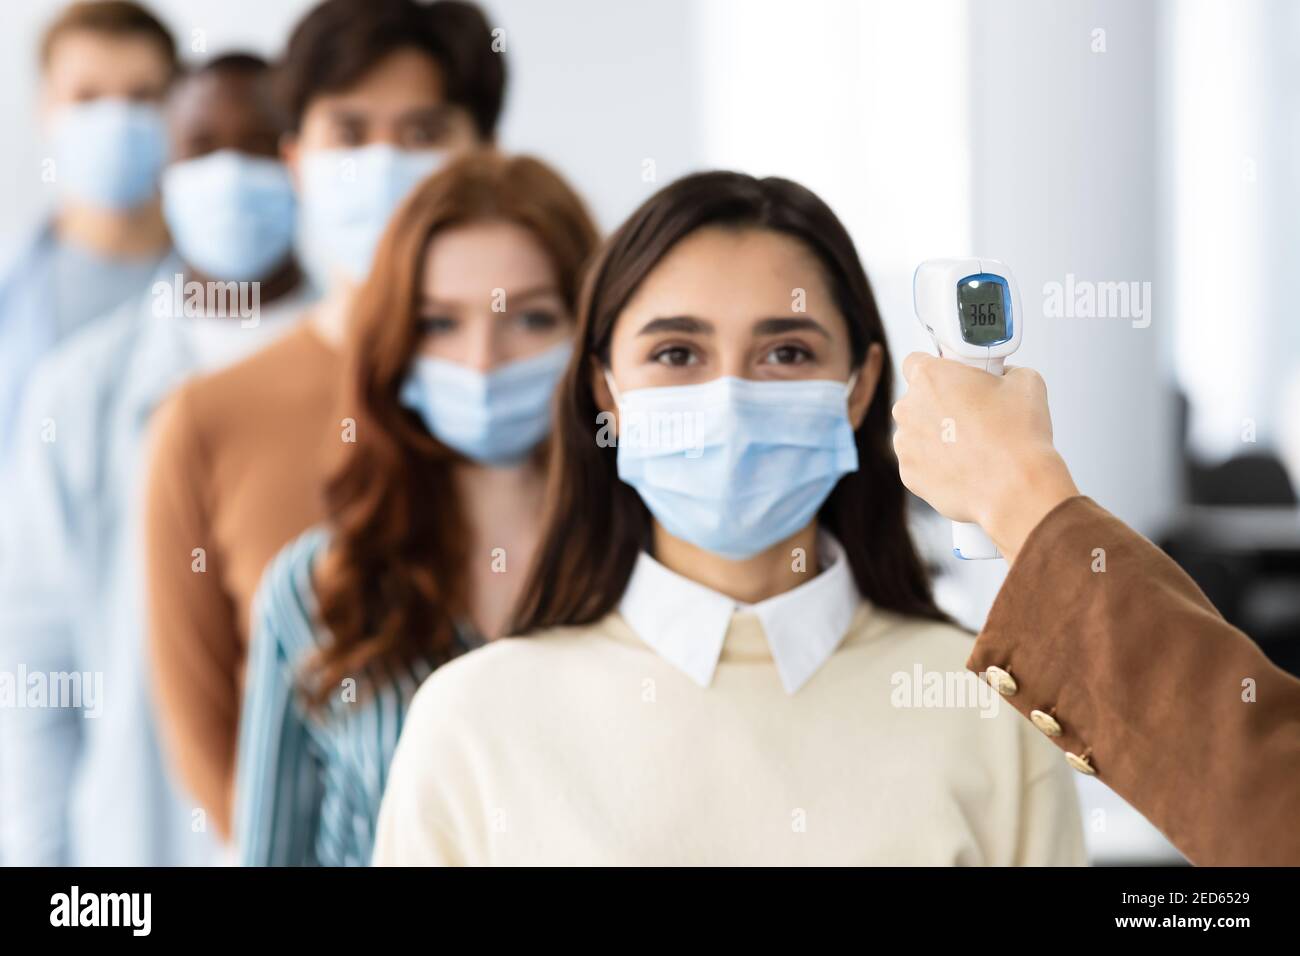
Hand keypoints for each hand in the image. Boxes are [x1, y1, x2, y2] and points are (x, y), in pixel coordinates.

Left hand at [891, 353, 1078, 562]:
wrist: (1015, 488)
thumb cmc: (1018, 437)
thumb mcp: (1026, 381)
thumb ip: (1004, 371)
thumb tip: (1002, 377)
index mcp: (930, 377)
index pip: (916, 361)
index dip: (937, 369)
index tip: (952, 379)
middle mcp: (908, 408)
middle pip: (917, 399)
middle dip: (940, 405)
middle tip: (973, 416)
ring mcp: (905, 443)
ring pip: (917, 433)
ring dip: (937, 436)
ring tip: (973, 446)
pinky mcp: (909, 474)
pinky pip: (920, 463)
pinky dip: (937, 465)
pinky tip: (965, 467)